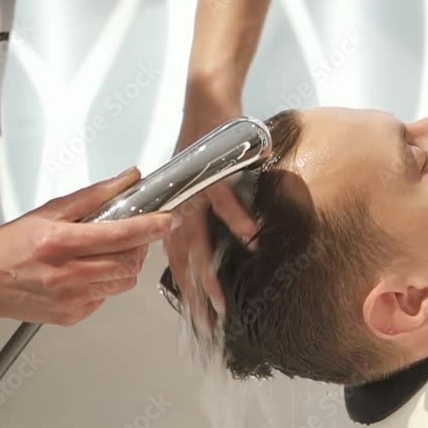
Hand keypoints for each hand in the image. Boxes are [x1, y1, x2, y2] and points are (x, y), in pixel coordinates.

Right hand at [0, 167, 176, 325]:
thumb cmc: (9, 247)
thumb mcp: (49, 212)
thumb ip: (94, 196)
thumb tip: (127, 180)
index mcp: (60, 243)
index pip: (120, 235)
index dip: (150, 227)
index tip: (168, 221)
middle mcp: (66, 274)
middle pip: (129, 262)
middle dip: (138, 248)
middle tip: (129, 236)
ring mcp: (70, 299)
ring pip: (123, 282)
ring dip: (124, 266)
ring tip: (102, 255)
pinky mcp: (72, 315)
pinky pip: (106, 298)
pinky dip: (105, 284)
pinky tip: (84, 274)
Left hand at [164, 86, 257, 333]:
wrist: (207, 101)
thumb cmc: (210, 145)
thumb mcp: (206, 183)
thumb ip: (210, 212)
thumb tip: (232, 242)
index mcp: (178, 212)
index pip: (179, 259)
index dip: (187, 291)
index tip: (198, 321)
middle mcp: (180, 206)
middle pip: (184, 260)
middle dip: (195, 296)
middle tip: (205, 325)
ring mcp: (193, 191)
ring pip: (197, 239)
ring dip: (209, 271)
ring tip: (221, 300)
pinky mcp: (211, 170)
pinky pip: (222, 199)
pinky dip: (235, 219)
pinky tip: (250, 239)